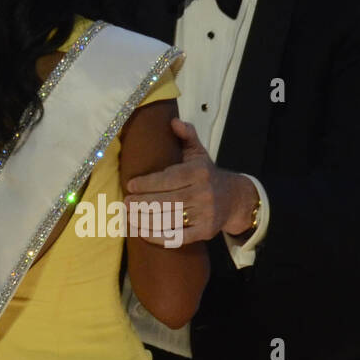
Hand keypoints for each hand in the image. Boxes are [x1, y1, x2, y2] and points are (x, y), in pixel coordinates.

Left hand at [124, 118, 257, 243]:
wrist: (234, 198)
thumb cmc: (207, 174)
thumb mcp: (199, 152)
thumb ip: (186, 135)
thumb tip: (173, 122)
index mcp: (199, 172)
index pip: (168, 179)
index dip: (147, 183)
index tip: (130, 185)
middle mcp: (203, 193)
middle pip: (166, 201)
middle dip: (142, 203)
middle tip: (126, 203)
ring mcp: (205, 215)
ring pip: (168, 220)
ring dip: (145, 220)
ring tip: (129, 216)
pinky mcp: (204, 232)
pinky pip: (177, 238)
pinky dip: (157, 236)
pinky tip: (142, 232)